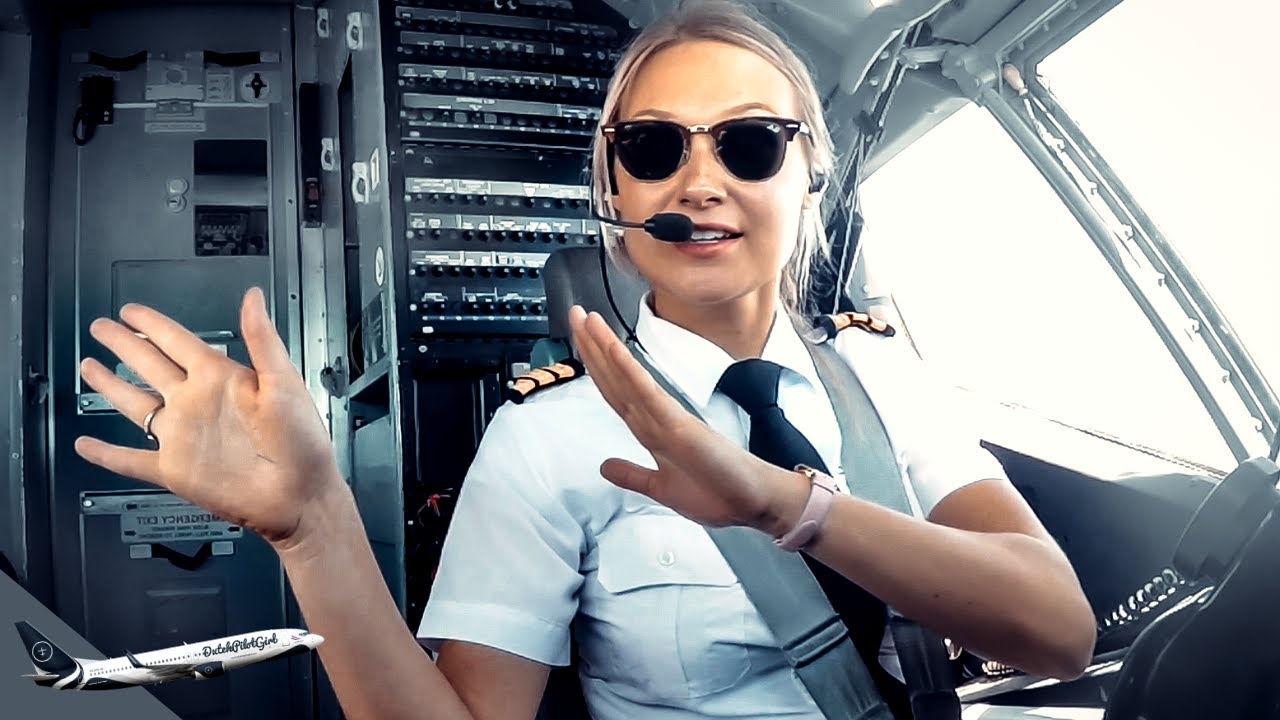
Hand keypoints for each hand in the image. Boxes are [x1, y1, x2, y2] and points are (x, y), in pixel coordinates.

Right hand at [75, 288, 342, 549]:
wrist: (299, 495)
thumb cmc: (302, 442)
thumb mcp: (284, 382)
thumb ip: (262, 339)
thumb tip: (254, 297)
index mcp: (221, 378)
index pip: (177, 341)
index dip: (152, 324)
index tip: (132, 311)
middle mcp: (197, 402)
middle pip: (149, 365)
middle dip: (125, 345)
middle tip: (103, 328)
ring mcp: (183, 436)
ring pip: (135, 404)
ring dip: (112, 386)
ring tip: (90, 367)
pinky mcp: (175, 469)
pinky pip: (131, 460)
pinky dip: (107, 454)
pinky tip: (88, 445)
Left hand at [568, 306, 803, 530]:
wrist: (752, 504)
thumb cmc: (717, 493)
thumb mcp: (661, 488)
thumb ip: (632, 475)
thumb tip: (604, 466)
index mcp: (651, 431)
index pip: (614, 391)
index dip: (594, 365)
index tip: (580, 339)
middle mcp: (655, 418)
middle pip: (614, 377)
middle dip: (592, 346)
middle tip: (574, 312)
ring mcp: (666, 418)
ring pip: (626, 378)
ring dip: (605, 347)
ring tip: (587, 318)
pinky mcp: (679, 424)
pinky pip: (647, 394)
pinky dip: (629, 371)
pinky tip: (613, 349)